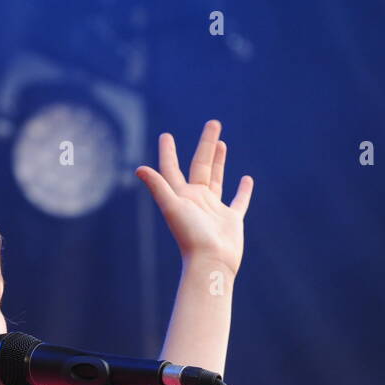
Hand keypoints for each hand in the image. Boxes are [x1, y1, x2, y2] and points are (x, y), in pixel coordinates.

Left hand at [135, 119, 252, 275]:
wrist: (211, 262)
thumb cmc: (190, 237)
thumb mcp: (172, 208)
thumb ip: (158, 187)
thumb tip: (138, 168)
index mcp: (181, 196)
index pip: (172, 170)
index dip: (168, 153)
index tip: (166, 136)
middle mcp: (196, 200)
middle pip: (200, 165)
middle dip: (206, 144)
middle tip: (213, 122)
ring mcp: (214, 209)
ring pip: (216, 179)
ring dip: (219, 161)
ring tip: (222, 143)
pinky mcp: (231, 220)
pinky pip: (239, 201)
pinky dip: (244, 191)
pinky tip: (246, 179)